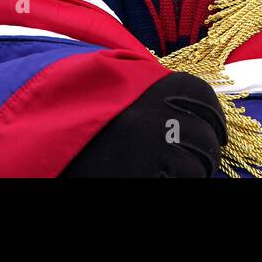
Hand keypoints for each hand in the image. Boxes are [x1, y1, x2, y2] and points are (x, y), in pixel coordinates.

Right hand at [61, 71, 226, 176]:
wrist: (43, 131)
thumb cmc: (79, 103)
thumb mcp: (112, 79)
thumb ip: (148, 82)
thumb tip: (189, 99)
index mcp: (150, 85)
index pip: (203, 97)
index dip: (216, 116)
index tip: (217, 131)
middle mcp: (155, 114)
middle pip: (204, 135)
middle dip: (207, 149)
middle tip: (201, 157)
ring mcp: (149, 149)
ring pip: (195, 165)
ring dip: (194, 171)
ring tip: (180, 171)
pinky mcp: (141, 175)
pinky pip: (175, 182)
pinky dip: (175, 181)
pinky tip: (161, 177)